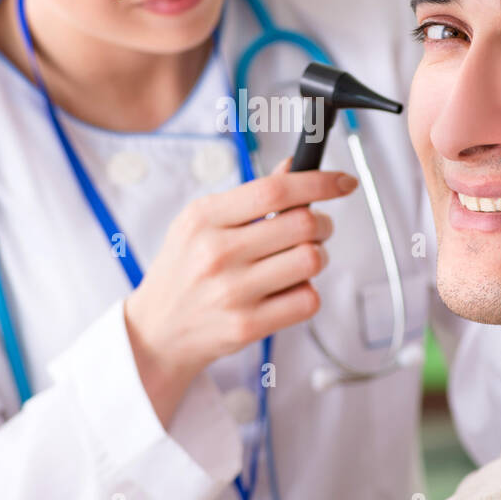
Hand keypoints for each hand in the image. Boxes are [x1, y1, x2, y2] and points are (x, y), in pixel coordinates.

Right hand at [123, 156, 357, 427]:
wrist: (157, 332)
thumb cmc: (184, 271)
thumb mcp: (199, 223)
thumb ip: (249, 196)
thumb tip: (294, 167)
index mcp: (204, 218)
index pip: (275, 190)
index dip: (318, 181)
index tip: (343, 182)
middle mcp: (216, 253)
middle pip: (303, 223)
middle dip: (323, 223)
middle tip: (317, 229)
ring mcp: (233, 292)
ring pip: (312, 260)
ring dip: (317, 257)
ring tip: (298, 261)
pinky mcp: (248, 326)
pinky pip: (307, 300)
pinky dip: (307, 292)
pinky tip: (287, 291)